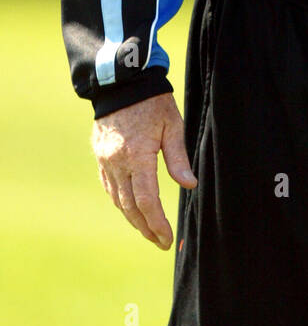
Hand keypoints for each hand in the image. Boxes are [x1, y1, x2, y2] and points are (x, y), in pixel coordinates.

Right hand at [91, 92, 196, 248]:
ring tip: (149, 232)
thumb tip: (189, 185)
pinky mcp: (100, 157)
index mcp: (138, 155)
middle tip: (161, 242)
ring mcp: (105, 160)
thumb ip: (178, 157)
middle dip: (146, 228)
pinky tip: (131, 211)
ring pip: (118, 200)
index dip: (157, 223)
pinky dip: (121, 203)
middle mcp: (118, 162)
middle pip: (130, 206)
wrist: (122, 83)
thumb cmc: (153, 102)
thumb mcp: (173, 125)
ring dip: (133, 219)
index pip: (146, 200)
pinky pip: (109, 187)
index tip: (166, 238)